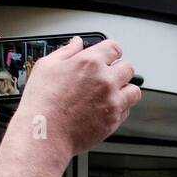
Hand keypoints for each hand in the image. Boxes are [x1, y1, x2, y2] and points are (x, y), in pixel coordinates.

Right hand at [11, 35, 142, 162]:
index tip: (108, 56)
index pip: (114, 48)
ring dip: (125, 90)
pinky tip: (105, 108)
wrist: (45, 133)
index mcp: (89, 62)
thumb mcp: (46, 66)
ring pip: (134, 91)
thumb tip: (77, 43)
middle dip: (119, 70)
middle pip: (128, 68)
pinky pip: (127, 110)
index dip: (111, 52)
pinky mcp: (114, 120)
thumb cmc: (42, 102)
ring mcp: (112, 101)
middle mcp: (105, 80)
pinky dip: (120, 108)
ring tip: (111, 93)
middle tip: (108, 76)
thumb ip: (66, 51)